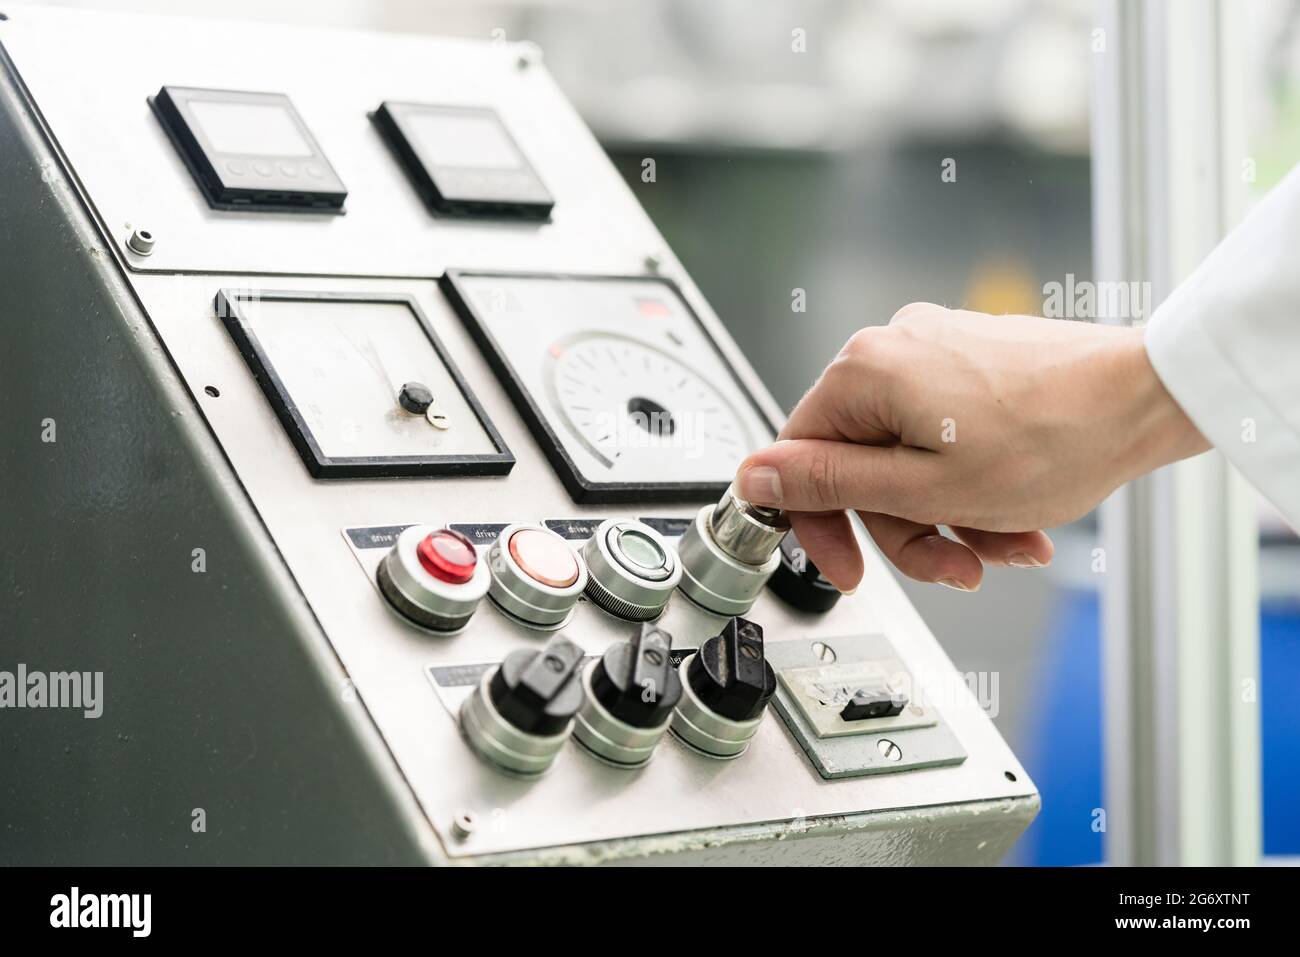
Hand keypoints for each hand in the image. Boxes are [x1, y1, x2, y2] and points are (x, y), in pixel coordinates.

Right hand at [735, 303, 1209, 591]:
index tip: (848, 569)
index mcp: (865, 371)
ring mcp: (936, 350)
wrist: (1149, 396)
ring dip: (949, 514)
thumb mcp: (923, 488)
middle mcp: (893, 347)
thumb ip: (829, 483)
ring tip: (1001, 544)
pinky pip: (945, 436)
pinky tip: (1013, 517)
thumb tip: (755, 475)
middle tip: (951, 563)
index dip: (822, 525)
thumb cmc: (1055, 438)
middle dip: (908, 527)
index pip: (801, 458)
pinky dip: (972, 484)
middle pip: (860, 464)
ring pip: (908, 457)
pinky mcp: (972, 361)